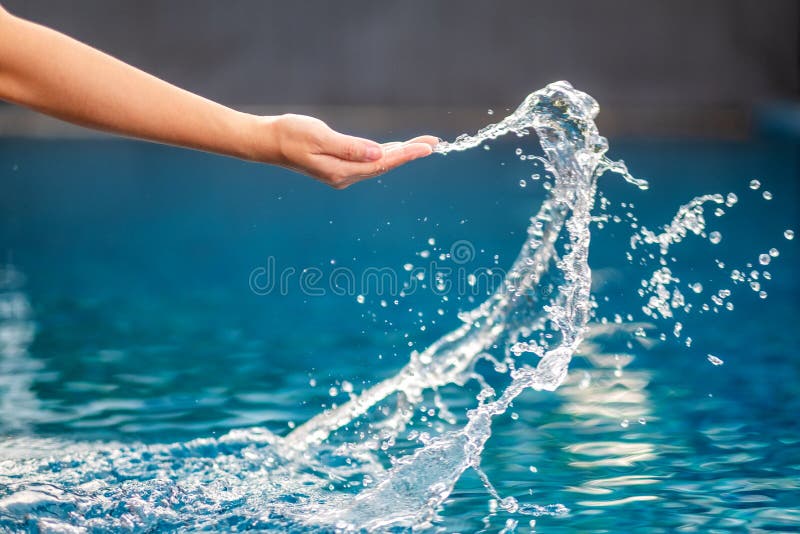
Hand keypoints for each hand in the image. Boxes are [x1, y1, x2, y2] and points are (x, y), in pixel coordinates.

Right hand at [256, 114, 437, 188]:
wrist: (267, 142)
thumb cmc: (290, 134)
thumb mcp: (320, 137)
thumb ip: (350, 147)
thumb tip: (378, 153)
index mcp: (341, 171)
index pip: (382, 162)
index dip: (407, 154)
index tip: (427, 148)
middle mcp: (344, 176)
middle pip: (385, 164)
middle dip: (410, 153)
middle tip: (435, 143)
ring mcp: (341, 173)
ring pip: (378, 164)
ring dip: (400, 154)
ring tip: (422, 145)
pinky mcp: (338, 167)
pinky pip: (368, 162)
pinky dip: (385, 154)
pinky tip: (395, 149)